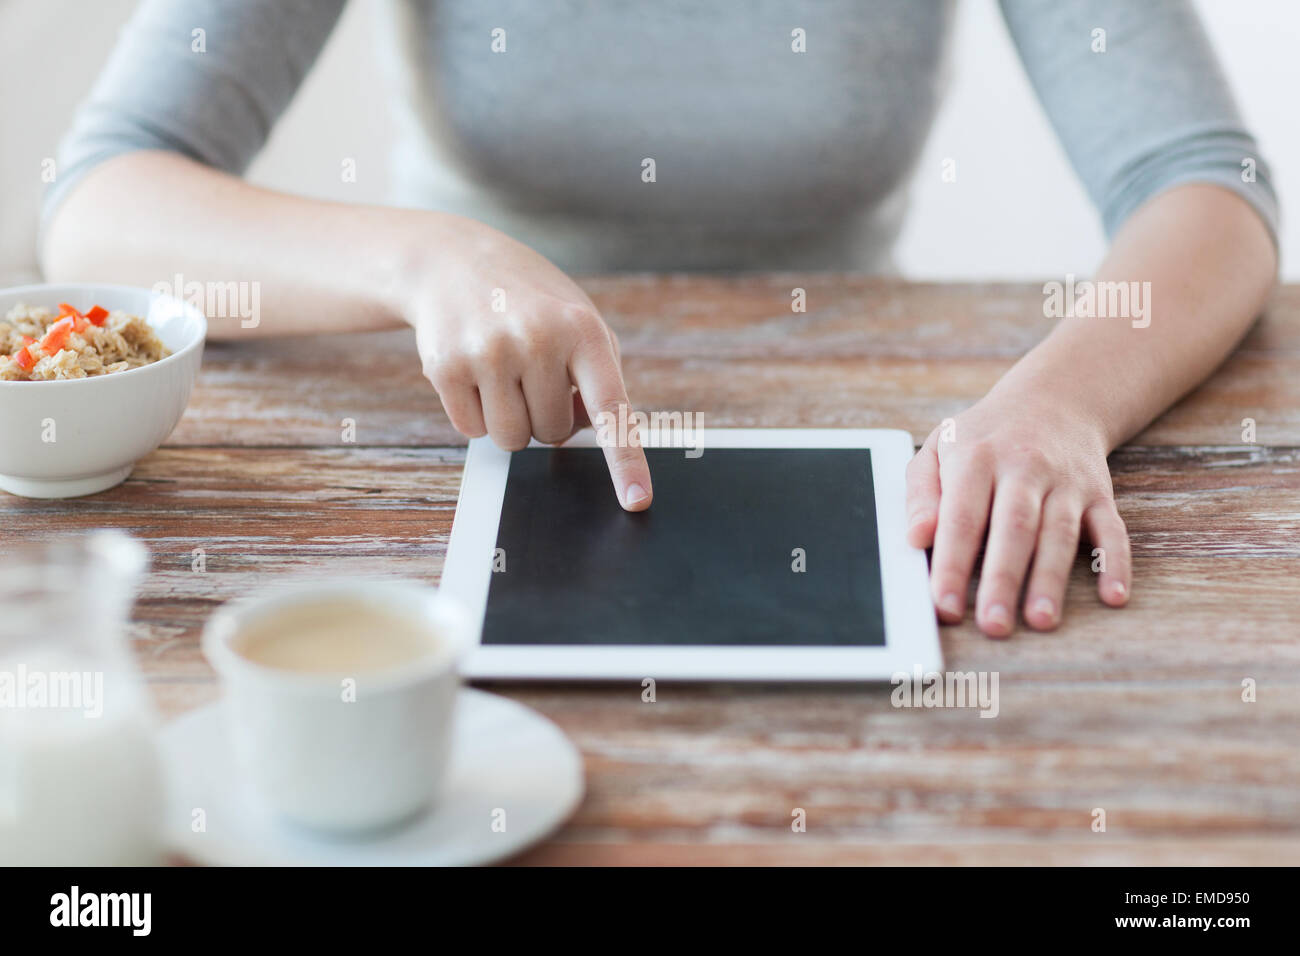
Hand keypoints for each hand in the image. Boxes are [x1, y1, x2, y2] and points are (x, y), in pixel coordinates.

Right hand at [405, 217, 651, 510]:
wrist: (451, 261)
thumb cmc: (529, 302)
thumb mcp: (577, 322)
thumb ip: (597, 377)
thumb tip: (587, 432)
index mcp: (583, 330)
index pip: (611, 408)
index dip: (625, 460)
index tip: (636, 501)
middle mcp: (537, 339)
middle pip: (553, 433)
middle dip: (543, 413)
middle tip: (529, 371)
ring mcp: (489, 353)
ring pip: (511, 439)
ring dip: (509, 420)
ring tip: (501, 370)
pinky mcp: (446, 366)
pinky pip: (471, 430)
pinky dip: (473, 412)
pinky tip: (471, 369)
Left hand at [904, 390, 1130, 636]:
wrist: (1052, 399)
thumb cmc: (983, 437)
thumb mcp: (939, 448)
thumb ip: (921, 493)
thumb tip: (917, 538)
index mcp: (977, 458)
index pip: (962, 518)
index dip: (953, 563)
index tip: (944, 605)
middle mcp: (1024, 468)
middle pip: (1015, 528)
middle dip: (1003, 579)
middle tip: (993, 625)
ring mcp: (1065, 482)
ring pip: (1060, 533)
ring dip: (1051, 579)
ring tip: (1041, 620)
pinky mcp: (1098, 494)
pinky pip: (1112, 530)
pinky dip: (1115, 562)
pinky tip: (1113, 596)